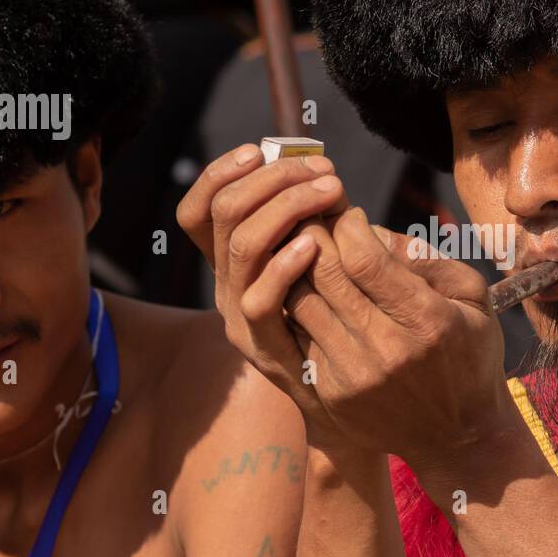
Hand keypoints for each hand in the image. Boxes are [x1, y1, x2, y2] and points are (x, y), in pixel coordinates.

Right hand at [176, 143, 351, 447]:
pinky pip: (259, 301)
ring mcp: (241, 322)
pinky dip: (283, 265)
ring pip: (240, 248)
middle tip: (321, 169)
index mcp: (236, 263)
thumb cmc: (352, 322)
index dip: (221, 174)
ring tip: (327, 191)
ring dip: (285, 207)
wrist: (358, 407)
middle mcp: (227, 288)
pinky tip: (314, 245)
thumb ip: (320, 222)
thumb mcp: (333, 263)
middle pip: (223, 214)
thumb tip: (319, 167)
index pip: (199, 209)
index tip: (261, 149)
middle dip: (272, 179)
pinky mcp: (266, 352)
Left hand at [179, 147, 515, 470]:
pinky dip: (293, 305)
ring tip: (299, 247)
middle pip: (324, 274)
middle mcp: (386, 349)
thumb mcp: (473, 299)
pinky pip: (296, 334)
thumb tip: (370, 231)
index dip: (346, 225)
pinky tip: (300, 289)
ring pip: (299, 302)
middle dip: (312, 234)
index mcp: (427, 320)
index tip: (347, 212)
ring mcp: (352, 375)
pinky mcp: (330, 393)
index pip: (364, 258)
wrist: (458, 438)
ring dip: (293, 266)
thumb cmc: (469, 354)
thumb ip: (428, 258)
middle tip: (311, 215)